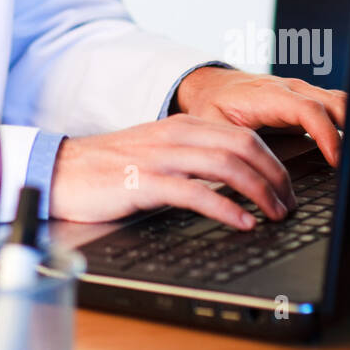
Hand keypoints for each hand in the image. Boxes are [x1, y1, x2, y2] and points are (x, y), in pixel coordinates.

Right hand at [49, 114, 296, 227]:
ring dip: (260, 192)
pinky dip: (226, 209)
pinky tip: (242, 223)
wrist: (60, 171)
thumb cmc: (107, 169)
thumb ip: (189, 160)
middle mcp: (174, 136)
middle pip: (243, 146)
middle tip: (289, 204)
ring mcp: (160, 158)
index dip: (273, 161)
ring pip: (226, 166)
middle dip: (275, 176)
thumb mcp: (155, 154)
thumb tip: (232, 181)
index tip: (287, 187)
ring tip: (275, 214)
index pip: (242, 135)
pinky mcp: (144, 182)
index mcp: (180, 126)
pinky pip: (195, 193)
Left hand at [174, 66, 346, 167]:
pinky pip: (334, 106)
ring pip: (339, 102)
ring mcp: (301, 91)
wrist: (209, 84)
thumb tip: (245, 180)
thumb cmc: (211, 105)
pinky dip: (346, 124)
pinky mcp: (305, 99)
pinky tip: (348, 149)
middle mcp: (290, 89)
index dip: (326, 134)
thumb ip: (231, 149)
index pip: (309, 110)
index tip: (336, 161)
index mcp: (269, 95)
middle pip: (334, 102)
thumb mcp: (213, 127)